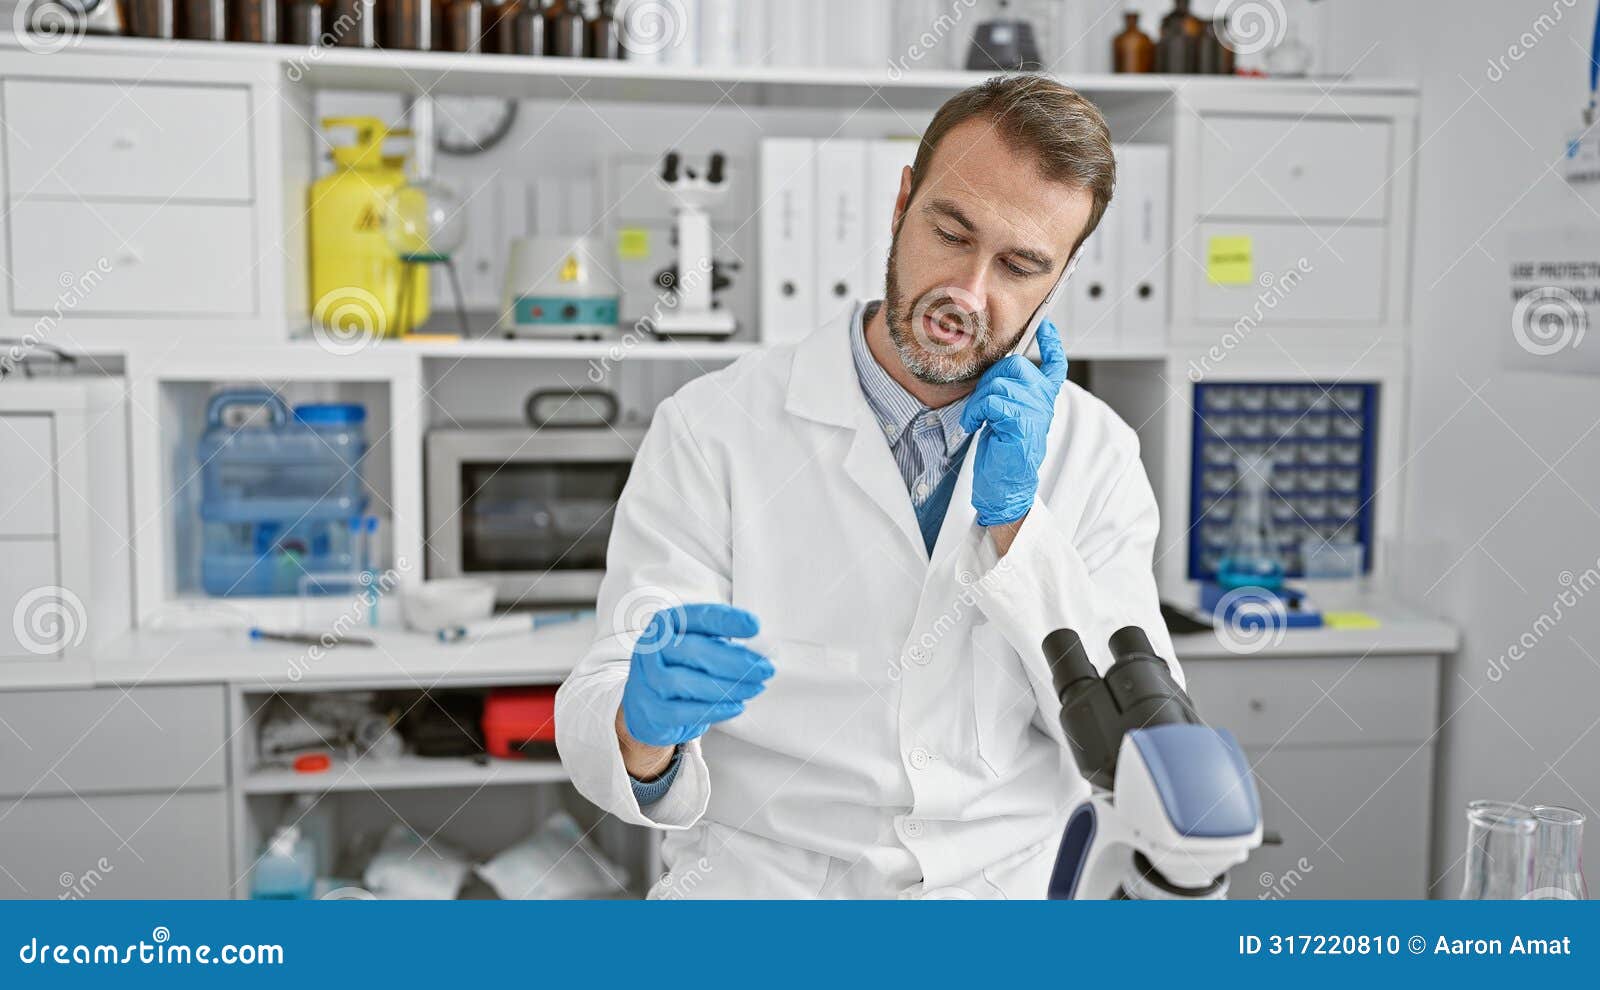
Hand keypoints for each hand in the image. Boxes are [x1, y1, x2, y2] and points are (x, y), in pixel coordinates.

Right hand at [619, 603, 772, 747]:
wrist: (647, 705)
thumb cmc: (679, 668)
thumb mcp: (697, 647)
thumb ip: (722, 644)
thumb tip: (760, 652)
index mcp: (666, 623)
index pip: (698, 617)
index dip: (727, 620)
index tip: (755, 626)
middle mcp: (652, 647)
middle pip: (693, 650)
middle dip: (735, 661)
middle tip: (764, 669)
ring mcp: (646, 679)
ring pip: (686, 682)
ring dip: (726, 687)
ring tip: (754, 688)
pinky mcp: (650, 709)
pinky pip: (683, 711)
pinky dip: (714, 709)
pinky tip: (735, 706)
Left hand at [959, 318, 1068, 525]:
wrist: (1004, 487)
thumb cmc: (1002, 452)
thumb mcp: (1006, 414)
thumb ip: (1009, 391)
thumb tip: (995, 371)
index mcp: (1042, 398)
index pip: (1055, 363)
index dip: (1051, 342)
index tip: (1046, 325)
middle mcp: (1044, 401)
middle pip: (1014, 366)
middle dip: (988, 380)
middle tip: (979, 404)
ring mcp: (1036, 411)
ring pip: (1000, 383)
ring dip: (978, 400)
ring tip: (975, 418)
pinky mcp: (1022, 423)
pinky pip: (993, 400)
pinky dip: (976, 411)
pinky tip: (975, 425)